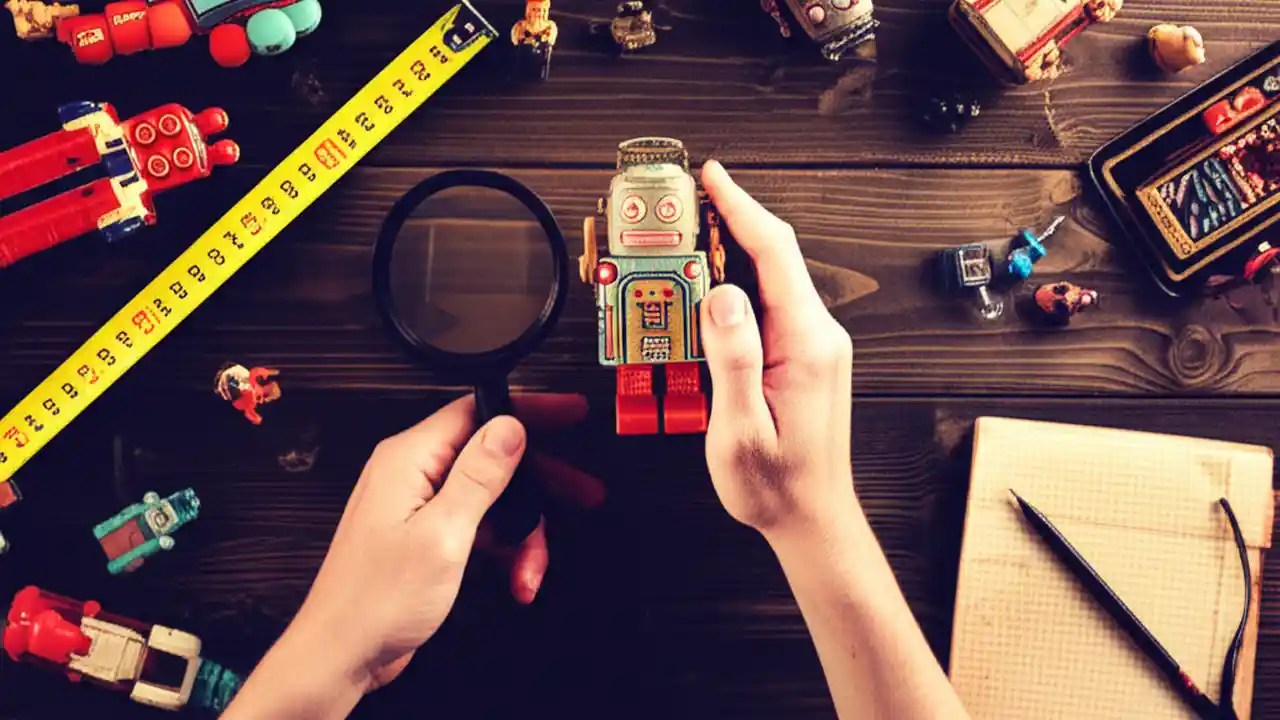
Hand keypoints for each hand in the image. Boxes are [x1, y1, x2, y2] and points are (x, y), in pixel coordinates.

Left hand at [281, 394, 599, 692]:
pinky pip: (480, 527)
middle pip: (493, 457)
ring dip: (522, 533)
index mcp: (409, 459)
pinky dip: (503, 551)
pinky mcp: (427, 534)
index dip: (529, 411)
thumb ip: (478, 476)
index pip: (478, 410)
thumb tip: (510, 428)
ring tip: (531, 566)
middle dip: (539, 483)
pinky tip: (514, 576)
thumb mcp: (442, 534)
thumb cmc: (374, 601)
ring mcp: (419, 505)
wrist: (342, 654)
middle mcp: (412, 474)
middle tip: (580, 491)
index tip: (567, 414)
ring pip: (493, 498)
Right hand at [698, 161, 854, 538]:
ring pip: (768, 281)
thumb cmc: (776, 485)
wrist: (812, 520)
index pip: (774, 253)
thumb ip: (732, 358)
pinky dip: (734, 291)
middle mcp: (817, 335)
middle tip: (680, 205)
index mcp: (806, 342)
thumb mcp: (740, 428)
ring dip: (727, 258)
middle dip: (727, 223)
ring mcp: (813, 345)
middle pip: (772, 258)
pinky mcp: (803, 357)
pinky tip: (705, 294)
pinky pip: (767, 308)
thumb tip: (720, 294)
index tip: (712, 176)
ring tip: (683, 244)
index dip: (741, 207)